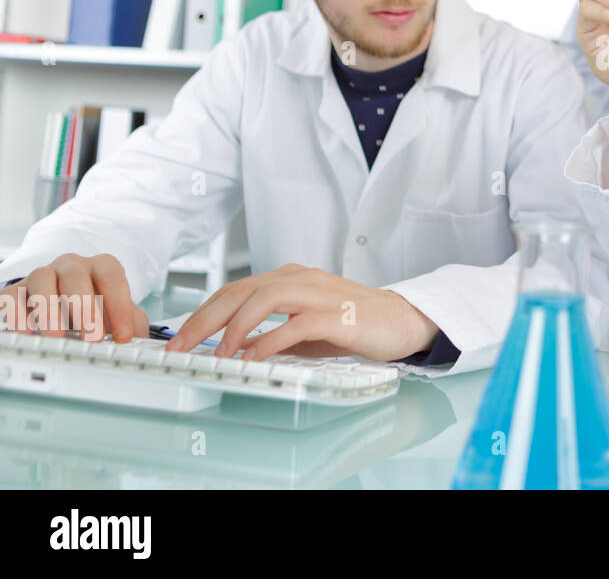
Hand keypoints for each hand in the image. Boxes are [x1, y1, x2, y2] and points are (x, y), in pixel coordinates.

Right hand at [0, 253, 147, 341]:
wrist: (64, 303)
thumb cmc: (96, 308)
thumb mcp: (120, 314)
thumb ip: (132, 324)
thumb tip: (142, 344)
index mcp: (100, 267)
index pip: (112, 277)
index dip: (119, 306)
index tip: (123, 337)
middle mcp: (71, 266)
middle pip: (76, 275)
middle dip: (85, 307)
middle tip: (92, 337)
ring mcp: (43, 275)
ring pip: (42, 279)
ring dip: (49, 309)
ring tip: (57, 336)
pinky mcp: (17, 290)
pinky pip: (12, 296)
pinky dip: (17, 314)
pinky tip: (27, 333)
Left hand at [164, 263, 439, 361]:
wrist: (405, 320)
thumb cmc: (357, 323)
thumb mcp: (307, 326)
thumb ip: (274, 331)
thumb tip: (236, 350)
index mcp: (291, 278)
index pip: (236, 289)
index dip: (203, 313)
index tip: (179, 339)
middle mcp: (302, 279)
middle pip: (242, 290)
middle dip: (205, 319)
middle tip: (181, 347)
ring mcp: (321, 294)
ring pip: (266, 298)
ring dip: (235, 327)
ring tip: (217, 355)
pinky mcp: (339, 315)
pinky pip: (297, 323)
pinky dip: (270, 339)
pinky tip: (254, 355)